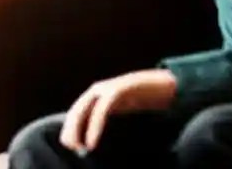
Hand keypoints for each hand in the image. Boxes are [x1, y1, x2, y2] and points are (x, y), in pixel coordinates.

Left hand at [60, 70, 176, 154]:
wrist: (162, 84)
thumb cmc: (140, 98)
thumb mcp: (120, 109)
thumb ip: (106, 118)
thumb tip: (92, 141)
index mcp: (96, 95)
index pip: (76, 112)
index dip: (70, 128)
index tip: (69, 145)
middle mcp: (97, 90)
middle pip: (76, 111)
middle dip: (71, 130)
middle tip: (71, 148)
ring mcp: (106, 89)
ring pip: (84, 110)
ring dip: (78, 130)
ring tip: (80, 148)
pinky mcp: (117, 91)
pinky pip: (101, 111)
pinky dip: (94, 127)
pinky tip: (91, 142)